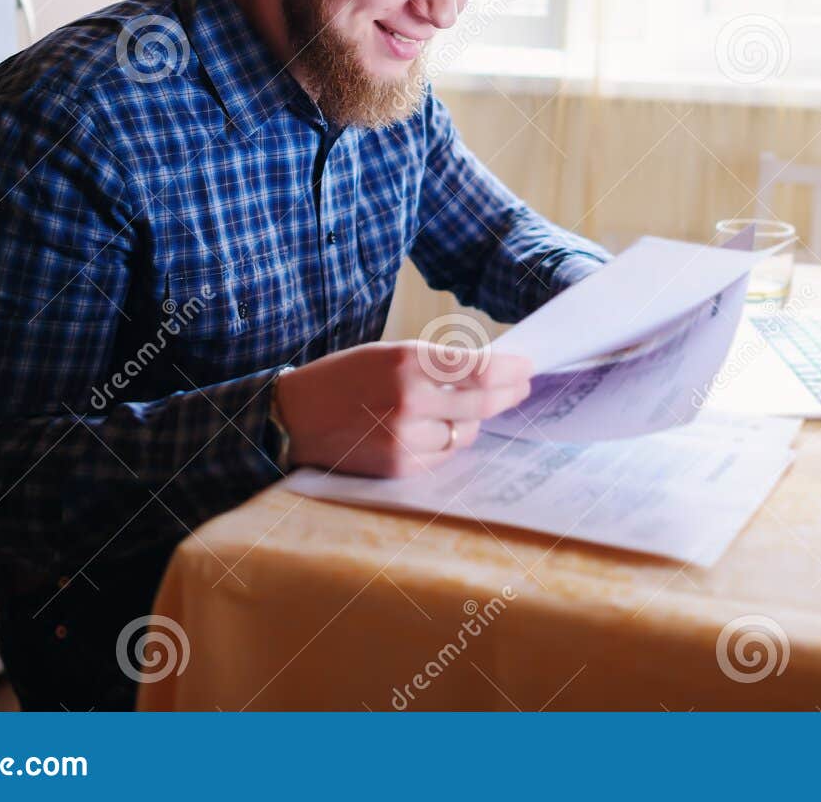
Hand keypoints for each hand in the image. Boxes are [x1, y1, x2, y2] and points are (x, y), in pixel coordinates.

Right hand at [274, 341, 532, 477]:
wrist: (294, 418)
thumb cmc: (342, 380)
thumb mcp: (386, 354)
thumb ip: (434, 363)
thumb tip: (488, 372)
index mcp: (405, 360)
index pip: (478, 368)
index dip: (510, 368)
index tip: (527, 366)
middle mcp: (409, 399)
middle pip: (482, 401)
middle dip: (508, 394)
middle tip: (521, 387)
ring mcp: (405, 437)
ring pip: (466, 432)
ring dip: (472, 420)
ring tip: (462, 409)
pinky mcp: (400, 467)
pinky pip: (444, 455)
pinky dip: (447, 442)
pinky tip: (435, 430)